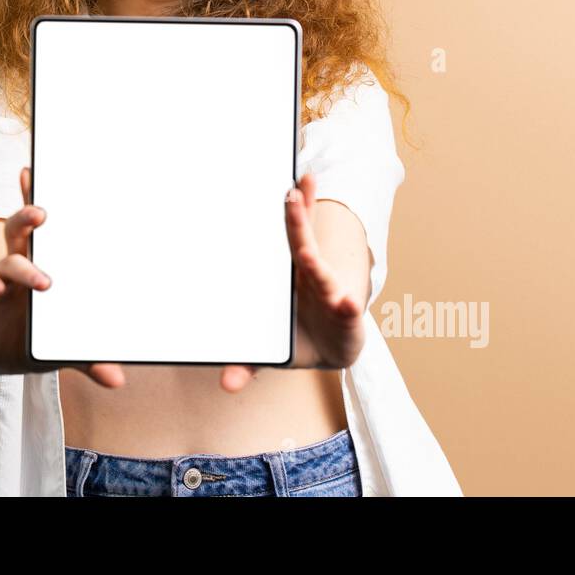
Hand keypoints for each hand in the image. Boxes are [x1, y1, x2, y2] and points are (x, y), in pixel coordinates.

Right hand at [0, 167, 126, 387]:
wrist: (0, 355)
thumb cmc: (35, 334)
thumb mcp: (65, 344)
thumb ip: (89, 358)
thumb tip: (117, 380)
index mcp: (44, 263)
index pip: (44, 228)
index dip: (42, 201)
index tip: (45, 177)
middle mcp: (21, 263)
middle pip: (22, 229)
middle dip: (29, 215)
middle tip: (42, 213)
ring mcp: (0, 277)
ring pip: (9, 258)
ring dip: (24, 267)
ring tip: (43, 281)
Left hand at [219, 172, 366, 391]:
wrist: (332, 351)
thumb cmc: (296, 337)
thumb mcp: (268, 348)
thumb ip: (247, 363)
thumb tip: (225, 385)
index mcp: (291, 276)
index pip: (287, 240)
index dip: (286, 216)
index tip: (282, 188)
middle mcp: (311, 279)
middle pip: (302, 245)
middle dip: (298, 220)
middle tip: (292, 194)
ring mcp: (329, 296)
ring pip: (322, 274)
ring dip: (317, 262)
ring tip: (306, 250)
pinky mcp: (347, 318)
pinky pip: (346, 310)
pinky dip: (348, 306)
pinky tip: (348, 303)